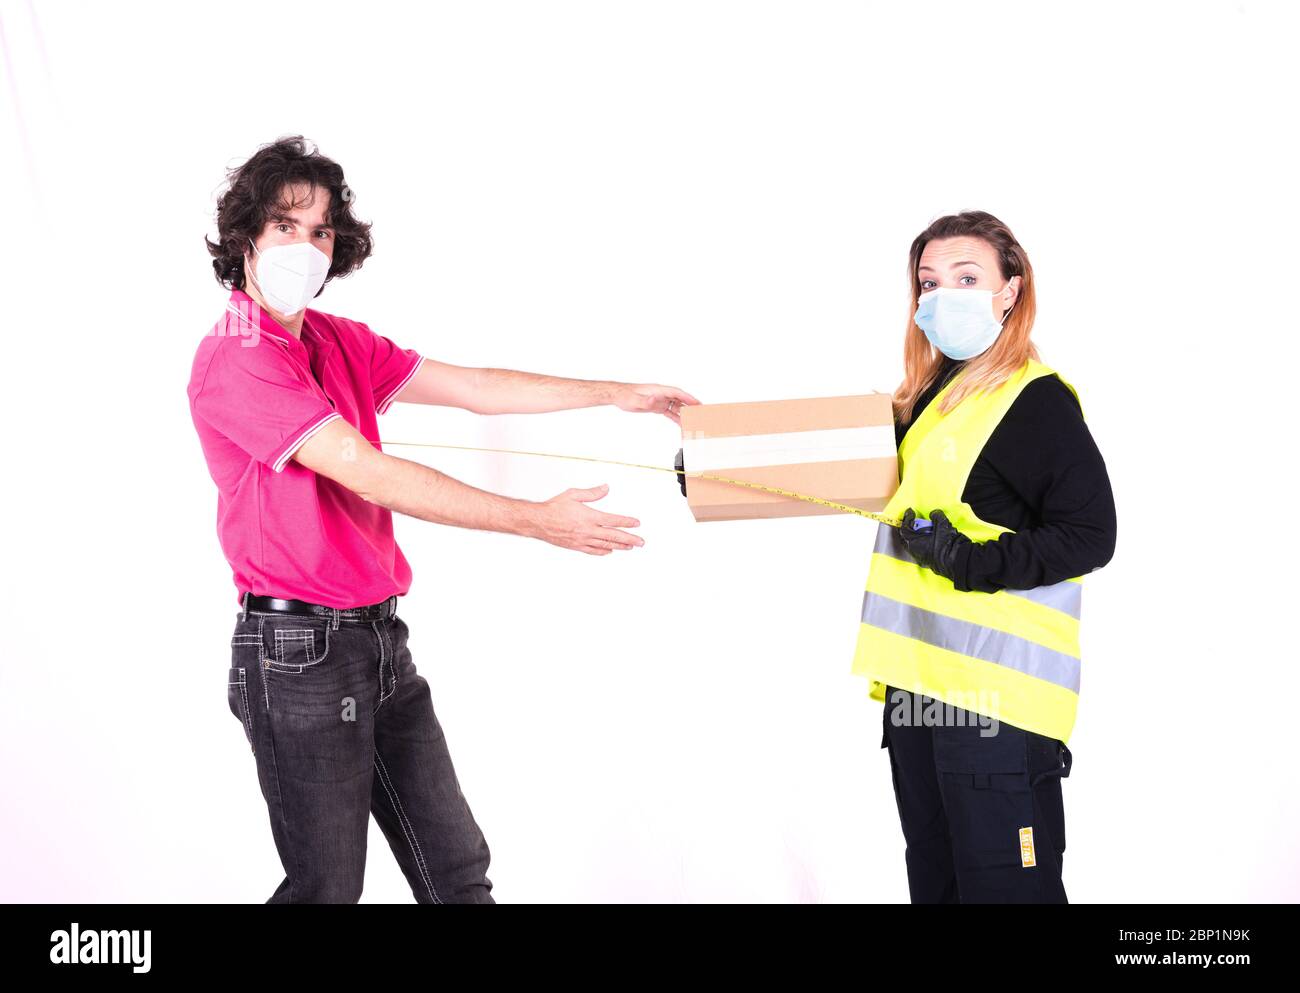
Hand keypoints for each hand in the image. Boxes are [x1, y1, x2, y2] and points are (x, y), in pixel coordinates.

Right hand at [528, 483, 644, 555]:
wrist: (538, 521)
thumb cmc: (553, 508)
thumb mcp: (574, 494)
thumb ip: (592, 493)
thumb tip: (605, 488)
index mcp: (589, 516)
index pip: (613, 520)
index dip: (627, 522)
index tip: (636, 523)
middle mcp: (588, 530)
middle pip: (614, 536)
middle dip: (629, 539)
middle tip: (640, 542)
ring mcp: (582, 540)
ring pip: (605, 545)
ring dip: (620, 546)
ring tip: (630, 547)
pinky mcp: (576, 546)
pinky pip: (593, 551)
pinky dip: (603, 552)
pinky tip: (609, 551)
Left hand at [611, 383, 701, 424]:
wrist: (618, 396)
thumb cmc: (625, 395)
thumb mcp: (634, 400)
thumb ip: (645, 401)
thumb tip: (654, 400)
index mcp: (658, 390)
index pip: (677, 393)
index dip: (688, 398)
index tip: (697, 403)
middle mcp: (661, 395)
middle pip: (680, 400)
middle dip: (690, 407)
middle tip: (701, 414)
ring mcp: (660, 400)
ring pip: (676, 407)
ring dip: (685, 414)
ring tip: (693, 422)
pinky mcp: (657, 407)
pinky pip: (670, 412)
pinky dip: (676, 418)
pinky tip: (682, 424)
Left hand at [896, 508, 972, 587]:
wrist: (959, 562)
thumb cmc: (947, 545)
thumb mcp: (942, 525)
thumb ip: (936, 516)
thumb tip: (934, 514)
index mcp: (913, 544)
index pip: (905, 529)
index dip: (907, 518)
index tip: (911, 512)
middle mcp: (915, 553)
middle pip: (908, 538)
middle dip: (911, 528)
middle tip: (915, 520)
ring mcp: (922, 559)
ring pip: (916, 545)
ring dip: (919, 536)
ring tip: (927, 528)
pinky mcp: (930, 562)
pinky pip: (923, 550)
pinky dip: (925, 542)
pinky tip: (933, 538)